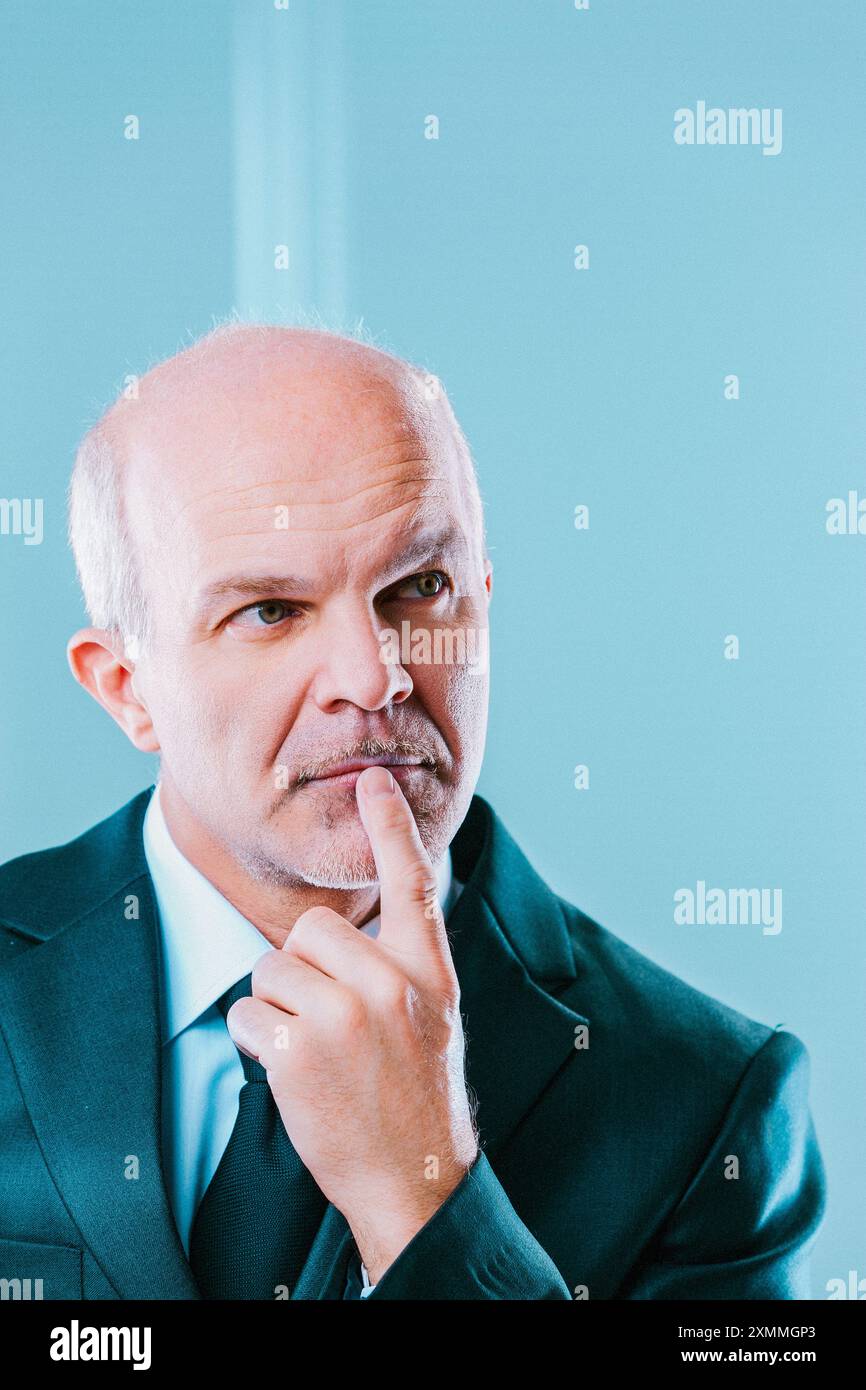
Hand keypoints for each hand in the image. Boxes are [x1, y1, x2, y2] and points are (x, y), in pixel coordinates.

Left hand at [226, 764, 478, 1282]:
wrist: (415, 1176)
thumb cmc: (417, 1091)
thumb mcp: (433, 1013)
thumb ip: (398, 963)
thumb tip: (341, 927)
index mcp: (427, 967)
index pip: (412, 880)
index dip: (391, 826)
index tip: (374, 780)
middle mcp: (389, 981)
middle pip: (310, 928)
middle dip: (303, 966)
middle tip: (330, 1018)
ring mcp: (344, 1015)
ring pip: (271, 967)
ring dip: (279, 1007)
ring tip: (319, 1053)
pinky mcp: (298, 1051)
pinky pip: (248, 1012)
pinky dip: (257, 1041)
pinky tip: (294, 1073)